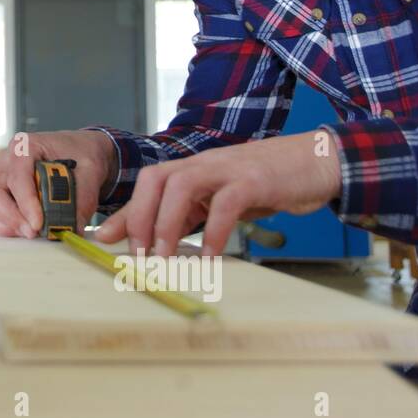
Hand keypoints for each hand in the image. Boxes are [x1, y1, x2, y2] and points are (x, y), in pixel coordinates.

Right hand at [0, 129, 117, 238]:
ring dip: (3, 223)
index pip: (17, 177)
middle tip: (33, 233)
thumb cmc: (81, 155)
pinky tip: (22, 229)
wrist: (79, 151)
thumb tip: (72, 229)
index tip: (38, 225)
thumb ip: (83, 199)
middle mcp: (6, 159)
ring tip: (29, 233)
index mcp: (26, 145)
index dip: (25, 203)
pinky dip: (0, 225)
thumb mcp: (90, 171)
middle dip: (10, 217)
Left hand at [95, 132, 341, 256]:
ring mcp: (228, 169)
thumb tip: (151, 241)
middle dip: (139, 215)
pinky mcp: (255, 180)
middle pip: (156, 179)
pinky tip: (212, 255)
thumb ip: (187, 216)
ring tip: (164, 256)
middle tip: (138, 254)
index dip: (123, 213)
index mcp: (192, 169)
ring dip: (167, 222)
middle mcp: (203, 164)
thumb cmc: (265, 184)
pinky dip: (215, 231)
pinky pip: (227, 203)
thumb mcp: (218, 200)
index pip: (148, 187)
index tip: (101, 239)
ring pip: (183, 185)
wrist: (316, 161)